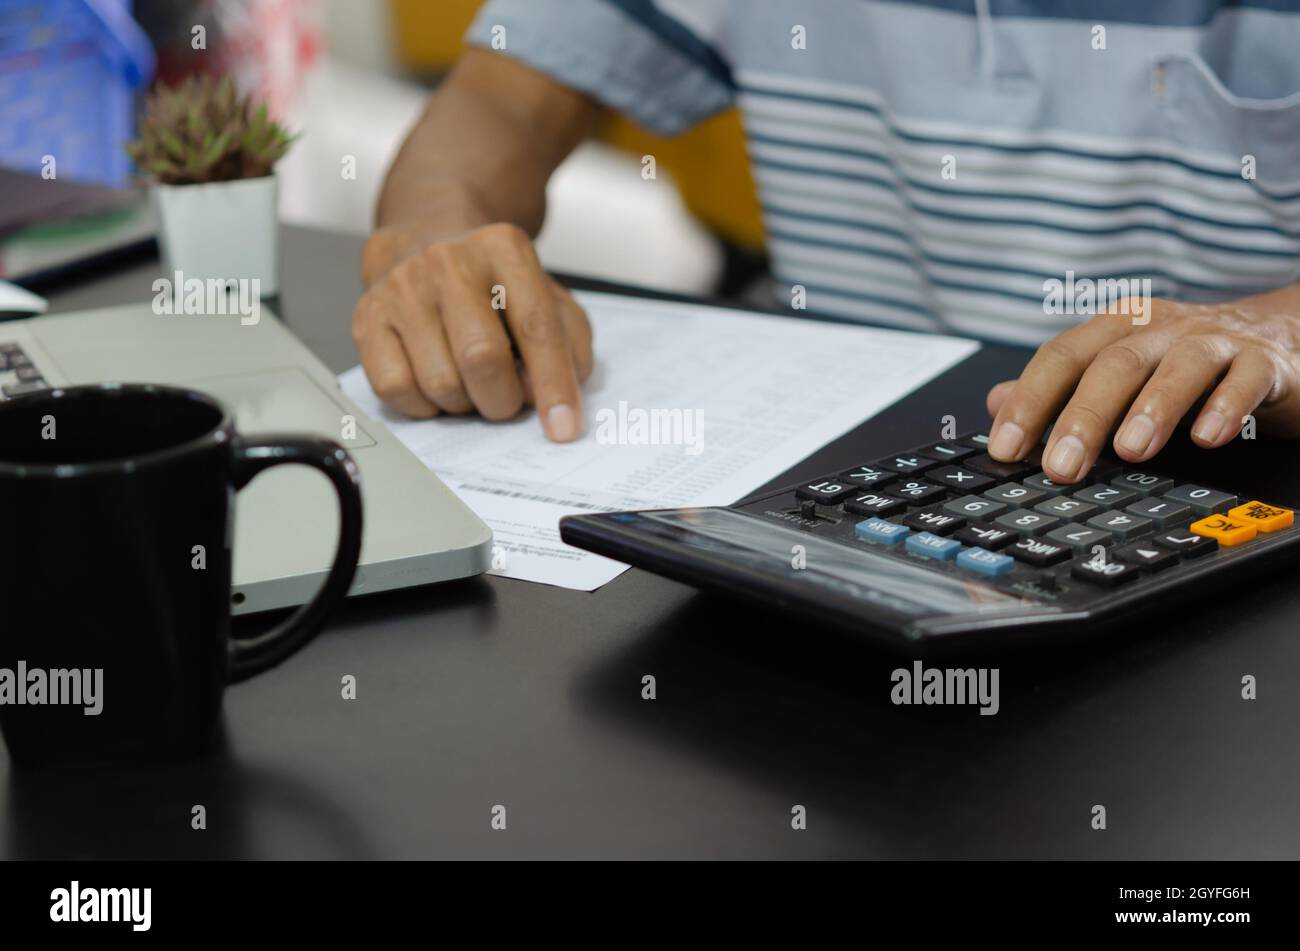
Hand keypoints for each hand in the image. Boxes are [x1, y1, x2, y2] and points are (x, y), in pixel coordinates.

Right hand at [353, 220, 592, 441]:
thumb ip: (568, 347)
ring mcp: (402, 290)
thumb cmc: (496, 287)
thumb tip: (551, 399)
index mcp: (504, 250)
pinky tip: (436, 386)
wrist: (426, 244)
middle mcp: (448, 262)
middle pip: (481, 358)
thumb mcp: (550, 300)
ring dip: (465, 404)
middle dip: (502, 400)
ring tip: (470, 384)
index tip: (563, 428)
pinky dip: (425, 405)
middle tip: (507, 401)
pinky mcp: (367, 319)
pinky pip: (397, 389)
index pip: (536, 328)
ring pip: (439, 382)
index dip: (554, 385)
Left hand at [985, 289, 1299, 482]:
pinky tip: (1209, 438)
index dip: (1029, 402)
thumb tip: (995, 402)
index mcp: (1116, 329)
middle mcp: (1161, 328)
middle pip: (1114, 365)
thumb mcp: (1118, 371)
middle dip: (1083, 417)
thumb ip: (1059, 389)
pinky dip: (1227, 407)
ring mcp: (1215, 341)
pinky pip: (1247, 379)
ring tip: (1131, 451)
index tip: (1004, 449)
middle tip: (1061, 467)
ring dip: (1153, 408)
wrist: (1281, 340)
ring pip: (1179, 366)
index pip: (1061, 359)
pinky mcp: (1266, 361)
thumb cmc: (1184, 362)